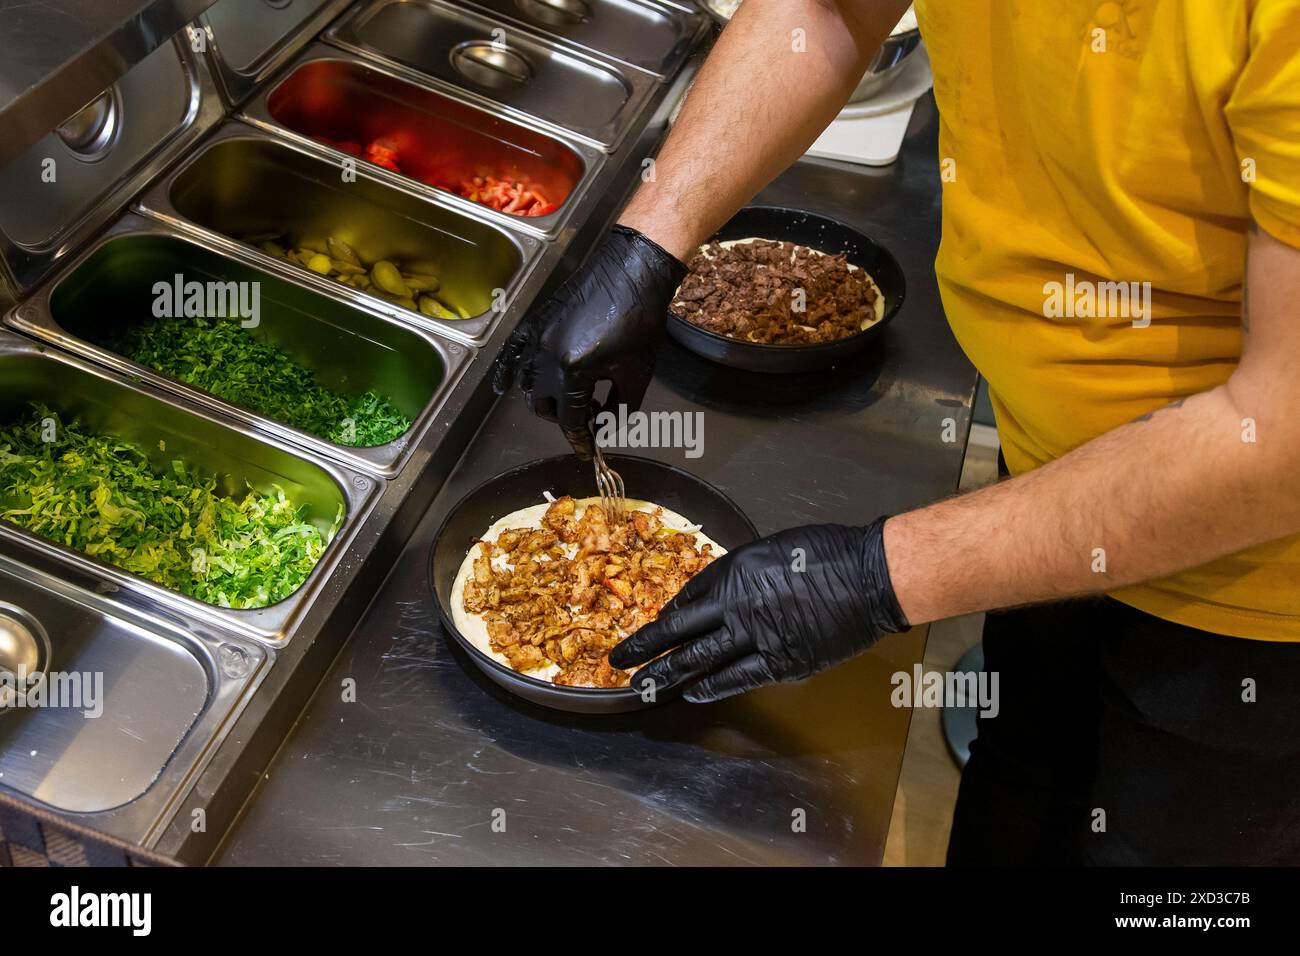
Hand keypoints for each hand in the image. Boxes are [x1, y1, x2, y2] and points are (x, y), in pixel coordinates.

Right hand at [493, 225, 686, 459]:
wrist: (632, 270)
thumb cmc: (640, 320)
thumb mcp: (638, 372)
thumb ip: (621, 408)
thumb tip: (608, 428)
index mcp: (573, 371)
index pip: (570, 420)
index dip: (581, 440)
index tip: (588, 452)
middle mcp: (546, 357)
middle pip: (543, 405)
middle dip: (563, 418)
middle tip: (588, 418)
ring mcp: (536, 337)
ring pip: (526, 384)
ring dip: (543, 399)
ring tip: (566, 399)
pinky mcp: (534, 322)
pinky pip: (510, 355)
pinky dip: (507, 373)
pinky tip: (506, 386)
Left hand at [609, 518, 908, 701]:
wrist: (870, 576)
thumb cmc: (822, 553)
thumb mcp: (765, 550)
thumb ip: (732, 576)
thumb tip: (702, 598)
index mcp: (734, 576)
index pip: (683, 604)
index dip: (661, 622)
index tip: (646, 632)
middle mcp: (739, 609)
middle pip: (681, 636)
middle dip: (646, 652)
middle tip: (619, 664)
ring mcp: (760, 639)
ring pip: (702, 663)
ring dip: (669, 676)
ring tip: (644, 688)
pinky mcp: (785, 663)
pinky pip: (740, 679)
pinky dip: (714, 687)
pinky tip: (695, 693)